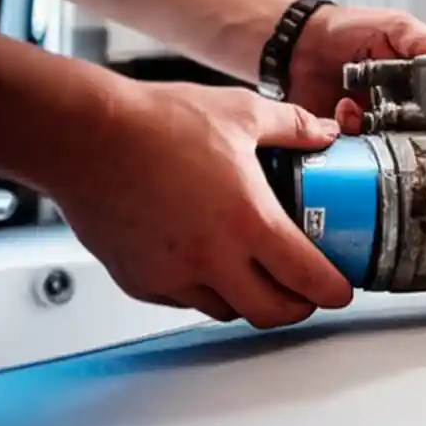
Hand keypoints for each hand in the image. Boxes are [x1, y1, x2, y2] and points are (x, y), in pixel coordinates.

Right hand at [45, 81, 352, 328]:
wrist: (83, 135)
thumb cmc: (156, 122)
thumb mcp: (241, 113)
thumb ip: (292, 126)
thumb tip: (324, 132)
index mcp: (248, 221)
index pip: (306, 278)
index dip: (333, 291)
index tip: (342, 290)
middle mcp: (213, 258)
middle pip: (271, 312)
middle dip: (297, 308)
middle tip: (306, 293)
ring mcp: (173, 274)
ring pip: (226, 310)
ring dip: (250, 300)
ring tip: (258, 276)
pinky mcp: (140, 280)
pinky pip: (184, 300)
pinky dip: (205, 291)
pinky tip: (209, 265)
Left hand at [287, 6, 425, 140]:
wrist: (301, 43)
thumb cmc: (349, 29)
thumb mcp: (396, 27)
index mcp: (424, 81)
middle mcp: (407, 107)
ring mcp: (381, 124)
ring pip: (401, 148)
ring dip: (393, 139)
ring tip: (373, 114)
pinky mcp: (354, 137)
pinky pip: (365, 151)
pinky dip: (357, 136)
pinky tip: (346, 110)